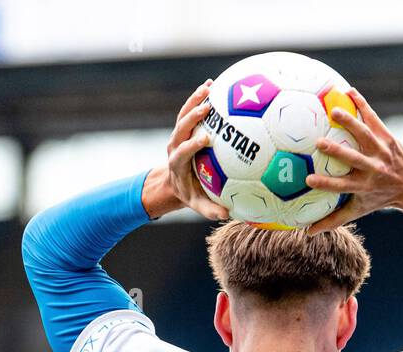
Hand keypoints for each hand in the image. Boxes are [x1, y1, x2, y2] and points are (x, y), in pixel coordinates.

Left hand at [142, 80, 228, 220]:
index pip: (182, 152)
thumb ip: (210, 210)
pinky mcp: (184, 128)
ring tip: (210, 87)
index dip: (192, 145)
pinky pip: (191, 109)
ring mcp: (179, 135)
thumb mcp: (198, 205)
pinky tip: (215, 85)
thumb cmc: (191, 195)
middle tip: (207, 107)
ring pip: (184, 114)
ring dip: (195, 99)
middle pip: (181, 127)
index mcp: (177, 164)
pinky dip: (200, 97)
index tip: (206, 139)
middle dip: (192, 117)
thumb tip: (227, 214)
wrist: (176, 183)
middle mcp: (175, 146)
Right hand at [304, 89, 402, 234]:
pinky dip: (362, 104)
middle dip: (337, 152)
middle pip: (352, 159)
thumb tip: (307, 232)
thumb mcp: (358, 210)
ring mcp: (380, 151)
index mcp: (362, 186)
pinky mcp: (386, 137)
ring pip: (364, 135)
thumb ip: (332, 220)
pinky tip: (348, 91)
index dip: (325, 184)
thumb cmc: (379, 198)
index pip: (340, 186)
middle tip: (318, 143)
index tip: (308, 180)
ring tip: (333, 110)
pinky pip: (373, 118)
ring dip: (350, 122)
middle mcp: (372, 169)